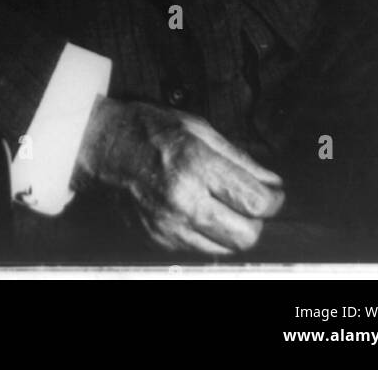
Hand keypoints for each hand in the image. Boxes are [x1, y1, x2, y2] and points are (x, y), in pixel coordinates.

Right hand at [73, 96, 285, 255]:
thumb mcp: (198, 128)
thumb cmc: (149, 130)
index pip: (255, 201)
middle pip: (246, 236)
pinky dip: (207, 234)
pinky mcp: (159, 241)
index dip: (273, 199)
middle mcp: (183, 199)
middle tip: (248, 202)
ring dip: (232, 230)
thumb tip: (271, 183)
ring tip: (222, 205)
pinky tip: (198, 210)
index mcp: (196, 163)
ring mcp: (169, 225)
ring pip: (226, 249)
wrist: (103, 148)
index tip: (272, 193)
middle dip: (256, 220)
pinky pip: (200, 250)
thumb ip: (239, 158)